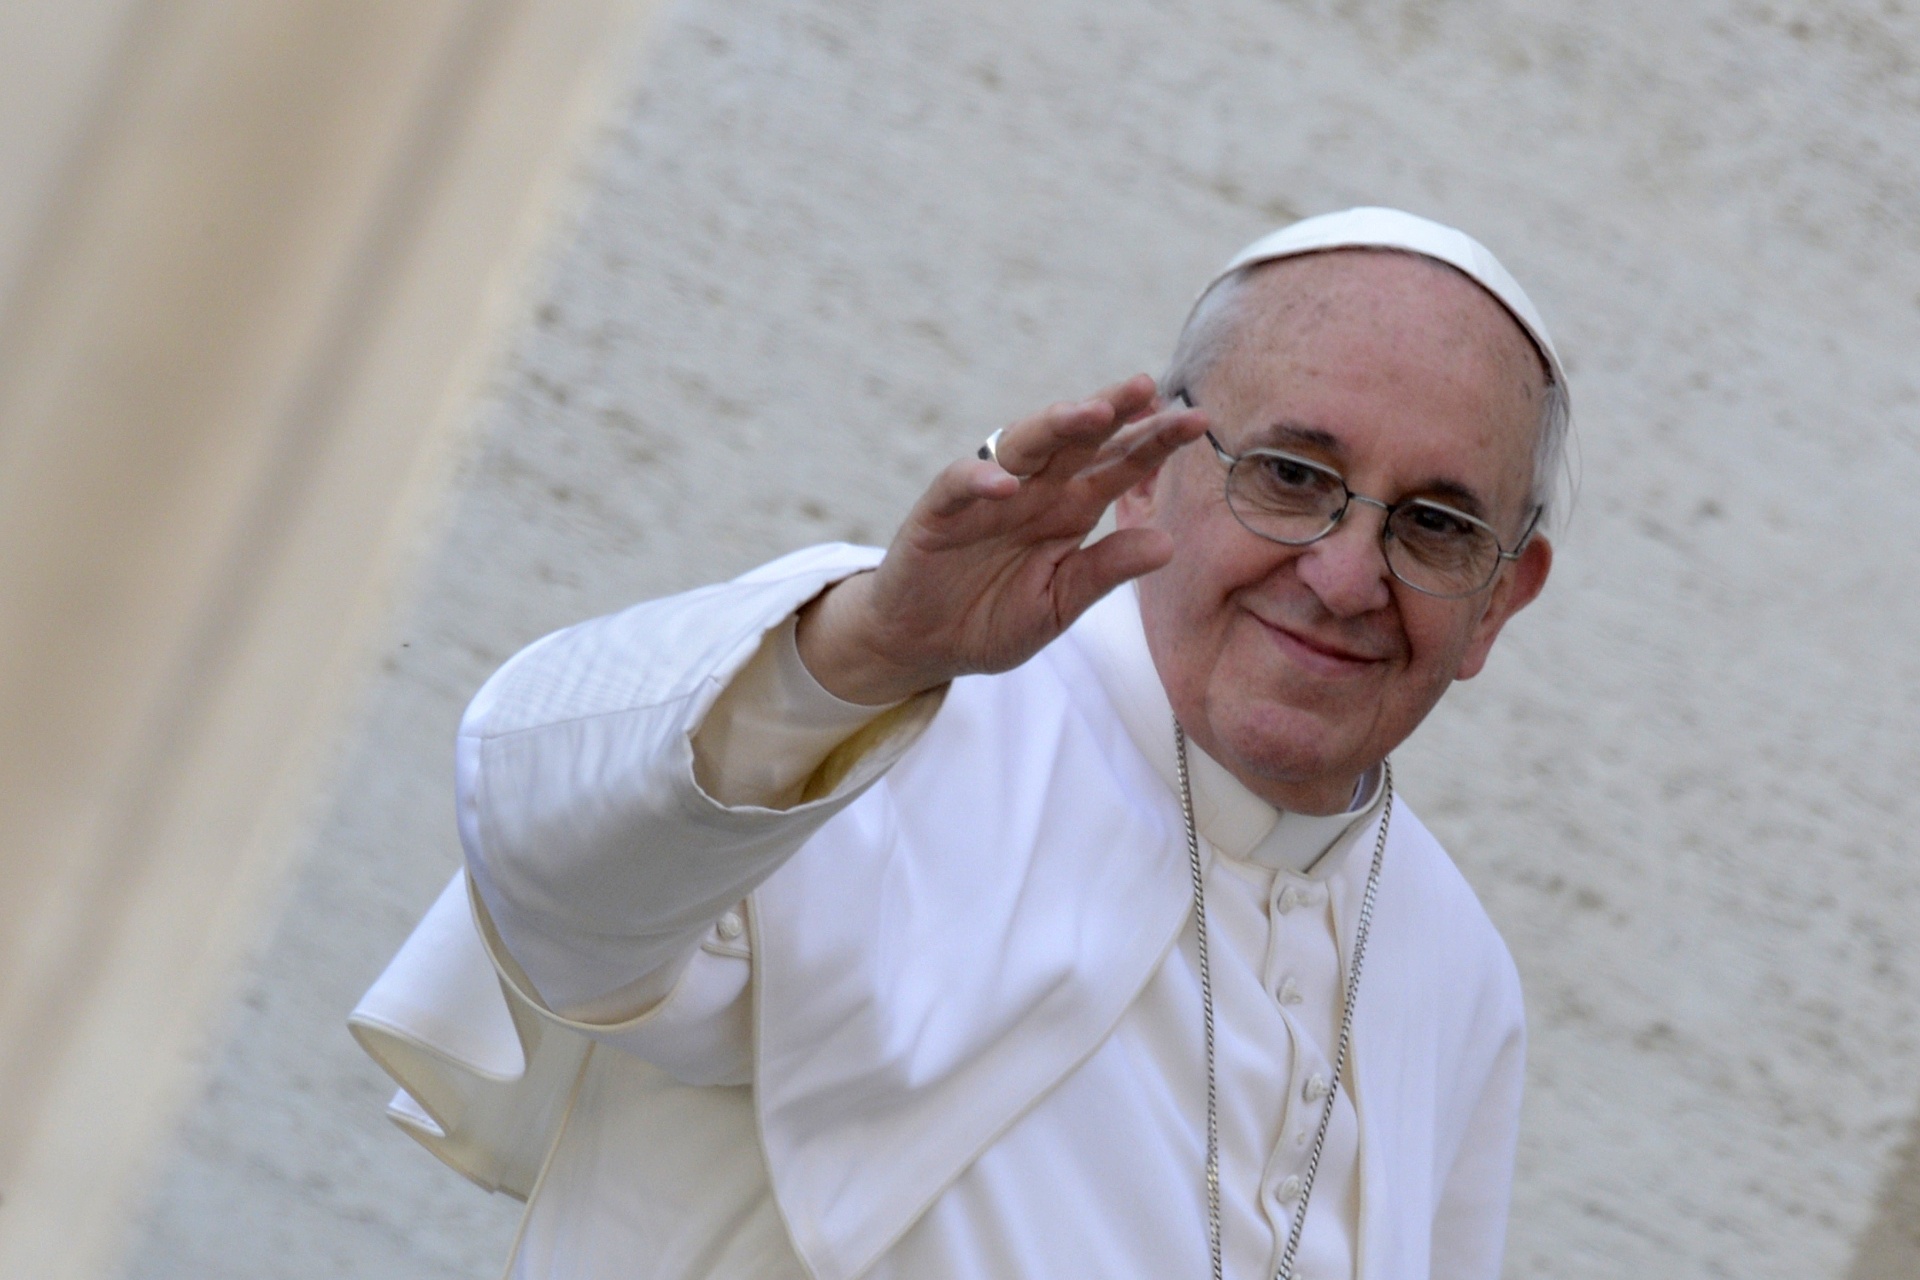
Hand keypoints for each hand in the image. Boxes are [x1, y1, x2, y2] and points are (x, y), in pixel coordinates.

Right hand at [796, 373, 1207, 704]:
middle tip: (1146, 387)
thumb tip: (1168, 544)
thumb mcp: (1059, 605)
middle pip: (1077, 441)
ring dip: (1054, 426)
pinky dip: (979, 480)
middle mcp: (1033, 491)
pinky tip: (1005, 483)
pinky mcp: (938, 512)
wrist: (922, 645)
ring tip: (1090, 413)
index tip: (1197, 422)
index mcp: (1069, 510)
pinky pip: (958, 484)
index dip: (1154, 443)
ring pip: (1022, 445)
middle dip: (1110, 412)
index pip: (1119, 466)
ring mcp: (985, 497)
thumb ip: (1105, 573)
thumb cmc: (992, 619)